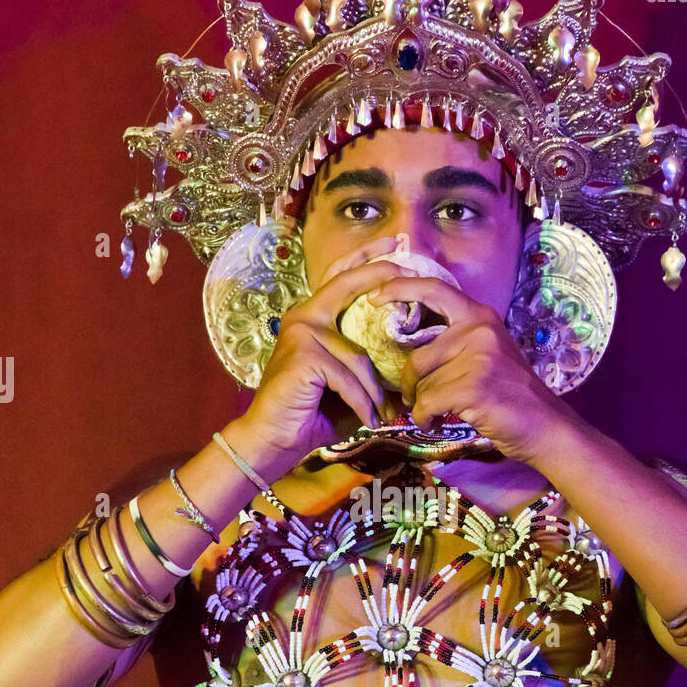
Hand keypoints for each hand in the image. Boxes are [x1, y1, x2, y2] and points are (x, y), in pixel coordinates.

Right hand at [240, 236, 419, 464]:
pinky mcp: (303, 354)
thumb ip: (372, 369)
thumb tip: (412, 364)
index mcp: (313, 319)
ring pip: (359, 357)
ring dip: (374, 394)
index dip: (365, 259)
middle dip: (379, 273)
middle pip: (346, 285)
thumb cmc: (313, 415)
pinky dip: (361, 403)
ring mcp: (302, 333)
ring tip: (382, 415)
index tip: (393, 245)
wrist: (274, 441)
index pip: (339, 278)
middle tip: (412, 273)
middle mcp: (304, 317)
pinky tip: (366, 420)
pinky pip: (348, 378)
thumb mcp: (351, 387)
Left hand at [365, 273, 566, 465]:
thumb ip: (458, 339)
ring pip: (422, 384)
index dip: (399, 287)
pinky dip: (425, 419)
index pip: (433, 288)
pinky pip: (427, 403)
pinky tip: (436, 423)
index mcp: (480, 315)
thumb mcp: (489, 352)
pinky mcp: (473, 387)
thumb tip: (413, 342)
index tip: (374, 296)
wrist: (545, 425)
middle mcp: (478, 330)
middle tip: (412, 398)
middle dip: (408, 384)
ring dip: (422, 405)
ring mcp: (477, 357)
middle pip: (417, 356)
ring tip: (435, 414)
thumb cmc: (513, 393)